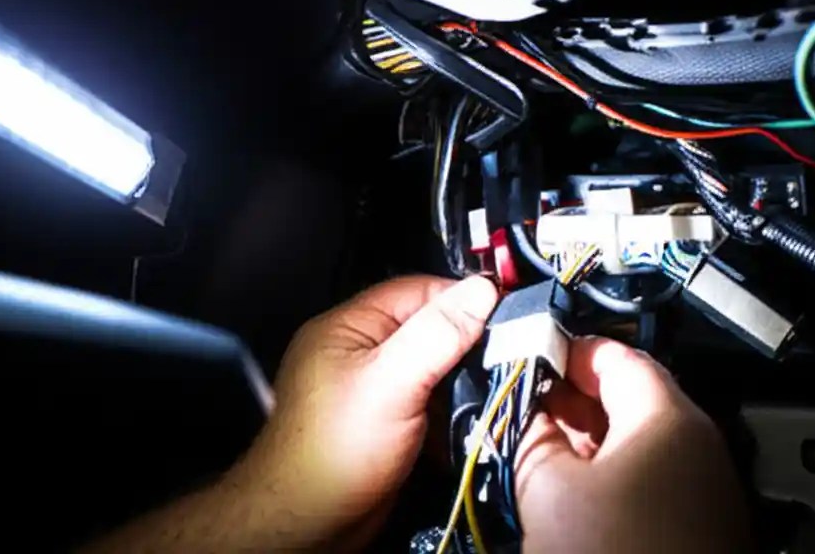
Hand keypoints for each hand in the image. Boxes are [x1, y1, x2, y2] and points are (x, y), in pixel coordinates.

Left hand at [241, 275, 498, 550]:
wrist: (308, 525)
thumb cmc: (334, 453)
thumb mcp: (391, 382)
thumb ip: (437, 334)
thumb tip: (480, 290)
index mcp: (347, 327)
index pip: (416, 291)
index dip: (462, 300)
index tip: (505, 316)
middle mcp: (357, 352)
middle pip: (427, 329)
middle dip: (466, 345)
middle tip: (506, 360)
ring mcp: (371, 390)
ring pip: (432, 370)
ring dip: (461, 383)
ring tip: (490, 395)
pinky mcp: (384, 424)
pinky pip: (428, 404)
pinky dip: (450, 412)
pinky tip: (468, 424)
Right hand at [515, 337, 750, 553]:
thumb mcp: (548, 489)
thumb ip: (530, 434)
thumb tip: (522, 408)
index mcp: (668, 415)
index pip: (613, 353)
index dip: (562, 351)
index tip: (525, 356)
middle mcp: (697, 440)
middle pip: (628, 393)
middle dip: (570, 398)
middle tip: (522, 406)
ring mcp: (703, 484)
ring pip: (637, 439)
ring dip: (587, 439)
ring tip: (537, 451)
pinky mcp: (698, 522)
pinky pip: (651, 477)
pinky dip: (611, 473)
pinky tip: (572, 495)